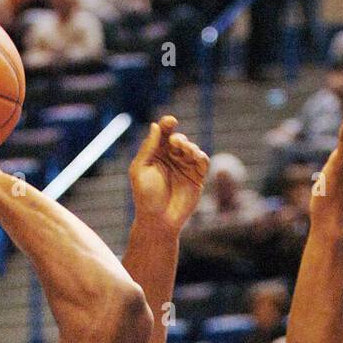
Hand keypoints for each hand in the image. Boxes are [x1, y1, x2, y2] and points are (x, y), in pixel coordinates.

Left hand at [129, 115, 209, 234]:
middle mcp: (172, 158)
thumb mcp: (140, 169)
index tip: (171, 121)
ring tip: (185, 150)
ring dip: (190, 146)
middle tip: (175, 143)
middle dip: (179, 138)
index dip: (167, 124)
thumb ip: (148, 148)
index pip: (164, 133)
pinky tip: (196, 156)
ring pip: (192, 149)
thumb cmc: (145, 197)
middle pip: (179, 139)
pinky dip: (201, 156)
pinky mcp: (197, 178)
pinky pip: (203, 162)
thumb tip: (155, 126)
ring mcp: (185, 168)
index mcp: (156, 154)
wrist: (158, 221)